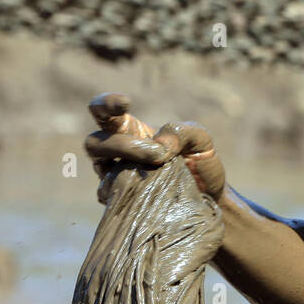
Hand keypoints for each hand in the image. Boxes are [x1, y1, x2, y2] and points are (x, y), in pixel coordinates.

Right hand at [85, 111, 226, 203]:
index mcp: (131, 130)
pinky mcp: (120, 200)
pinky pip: (108, 194)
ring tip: (157, 172)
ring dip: (124, 166)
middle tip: (156, 154)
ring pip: (99, 168)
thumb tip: (158, 145)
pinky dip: (126, 189)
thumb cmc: (199, 162)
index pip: (103, 111)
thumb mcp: (199, 139)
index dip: (105, 104)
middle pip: (94, 142)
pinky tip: (149, 192)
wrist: (209, 199)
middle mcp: (117, 152)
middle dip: (120, 144)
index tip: (126, 102)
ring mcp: (115, 177)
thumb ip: (180, 131)